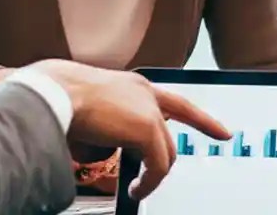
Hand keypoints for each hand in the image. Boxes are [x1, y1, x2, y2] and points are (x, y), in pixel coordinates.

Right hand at [27, 60, 231, 199]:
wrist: (52, 93)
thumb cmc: (59, 99)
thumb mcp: (91, 112)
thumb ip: (110, 129)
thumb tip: (111, 151)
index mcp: (133, 86)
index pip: (176, 104)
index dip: (202, 120)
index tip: (224, 132)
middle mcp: (145, 93)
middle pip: (169, 136)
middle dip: (162, 162)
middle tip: (144, 183)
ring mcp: (149, 109)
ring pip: (165, 153)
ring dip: (151, 176)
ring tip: (135, 189)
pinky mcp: (147, 127)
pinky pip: (157, 165)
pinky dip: (148, 182)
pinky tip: (134, 190)